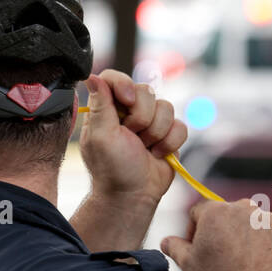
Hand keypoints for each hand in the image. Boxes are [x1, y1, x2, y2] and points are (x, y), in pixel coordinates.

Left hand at [79, 70, 186, 206]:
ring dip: (156, 133)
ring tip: (144, 149)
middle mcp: (128, 111)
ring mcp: (150, 122)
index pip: (114, 78)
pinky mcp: (168, 134)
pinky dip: (170, 142)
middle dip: (142, 118)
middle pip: (146, 90)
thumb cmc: (112, 168)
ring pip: (166, 107)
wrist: (133, 195)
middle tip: (132, 138)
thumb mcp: (100, 136)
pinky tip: (157, 154)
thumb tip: (91, 75)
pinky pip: (180, 125)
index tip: (127, 102)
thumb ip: (99, 105)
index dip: (125, 85)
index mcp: (106, 109)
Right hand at [160, 199, 271, 270]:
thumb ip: (174, 247)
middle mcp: (242, 207)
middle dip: (218, 230)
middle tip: (217, 255)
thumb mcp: (189, 263)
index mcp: (215, 211)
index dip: (193, 230)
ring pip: (246, 221)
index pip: (198, 212)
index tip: (196, 248)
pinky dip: (260, 242)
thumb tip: (166, 241)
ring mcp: (265, 217)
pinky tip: (255, 261)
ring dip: (239, 234)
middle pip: (224, 214)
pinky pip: (265, 231)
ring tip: (237, 259)